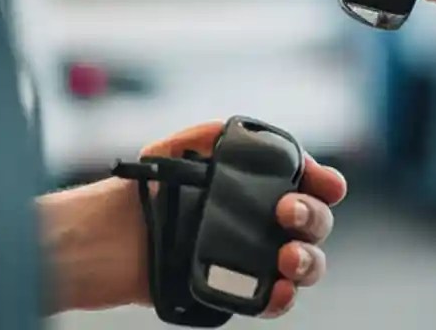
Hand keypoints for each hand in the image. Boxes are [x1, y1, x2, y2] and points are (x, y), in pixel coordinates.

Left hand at [39, 121, 346, 317]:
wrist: (109, 236)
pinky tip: (279, 290)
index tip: (326, 183)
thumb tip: (248, 136)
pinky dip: (283, 298)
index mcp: (263, 184)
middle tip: (285, 211)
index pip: (312, 182)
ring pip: (306, 263)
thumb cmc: (148, 188)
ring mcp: (257, 257)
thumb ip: (215, 135)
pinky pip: (273, 300)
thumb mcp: (179, 146)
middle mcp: (267, 221)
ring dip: (308, 260)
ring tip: (287, 256)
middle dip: (312, 216)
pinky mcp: (239, 290)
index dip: (326, 182)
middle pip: (316, 223)